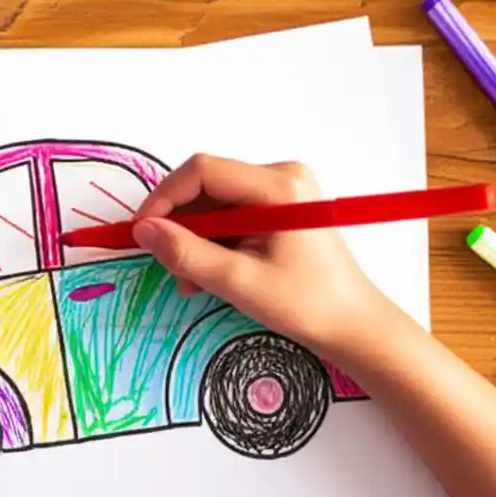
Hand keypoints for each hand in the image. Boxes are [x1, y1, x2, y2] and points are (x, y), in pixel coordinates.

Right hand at [131, 155, 397, 359]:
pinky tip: (209, 274)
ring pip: (215, 203)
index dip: (164, 198)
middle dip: (180, 225)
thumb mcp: (239, 282)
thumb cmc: (306, 305)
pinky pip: (231, 214)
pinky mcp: (281, 207)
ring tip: (192, 281)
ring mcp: (283, 190)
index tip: (142, 232)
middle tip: (170, 267)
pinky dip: (213, 241)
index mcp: (279, 186)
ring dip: (195, 239)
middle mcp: (282, 176)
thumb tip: (143, 231)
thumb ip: (187, 253)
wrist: (354, 325)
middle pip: (208, 186)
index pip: (203, 171)